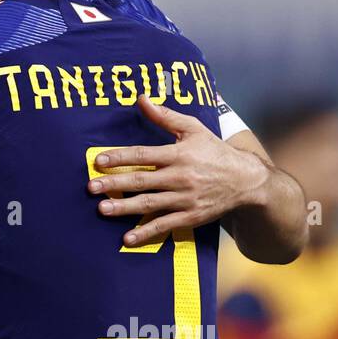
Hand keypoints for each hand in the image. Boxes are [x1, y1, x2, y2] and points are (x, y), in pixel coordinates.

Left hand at [88, 95, 269, 246]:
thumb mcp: (193, 129)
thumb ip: (165, 116)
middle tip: (91, 187)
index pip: (143, 154)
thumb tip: (141, 99)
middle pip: (142, 180)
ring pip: (149, 204)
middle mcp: (180, 177)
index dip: (120, 157)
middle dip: (115, 184)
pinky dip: (146, 232)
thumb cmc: (214, 151)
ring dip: (124, 207)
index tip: (98, 161)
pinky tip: (127, 238)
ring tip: (102, 209)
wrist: (246, 181)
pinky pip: (164, 225)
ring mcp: (184, 199)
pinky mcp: (190, 217)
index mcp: (178, 154)